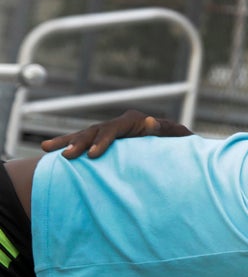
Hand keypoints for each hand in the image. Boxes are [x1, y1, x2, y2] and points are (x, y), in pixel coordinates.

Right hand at [40, 109, 192, 158]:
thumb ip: (165, 129)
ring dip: (67, 142)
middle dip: (80, 143)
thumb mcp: (172, 134)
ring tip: (47, 148)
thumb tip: (151, 121)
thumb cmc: (172, 139)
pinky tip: (48, 150)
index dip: (103, 141)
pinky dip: (65, 144)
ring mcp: (106, 131)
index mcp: (133, 121)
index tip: (93, 155)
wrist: (168, 141)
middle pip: (95, 131)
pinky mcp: (100, 140)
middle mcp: (117, 124)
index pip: (114, 129)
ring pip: (83, 135)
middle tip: (68, 155)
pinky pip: (80, 141)